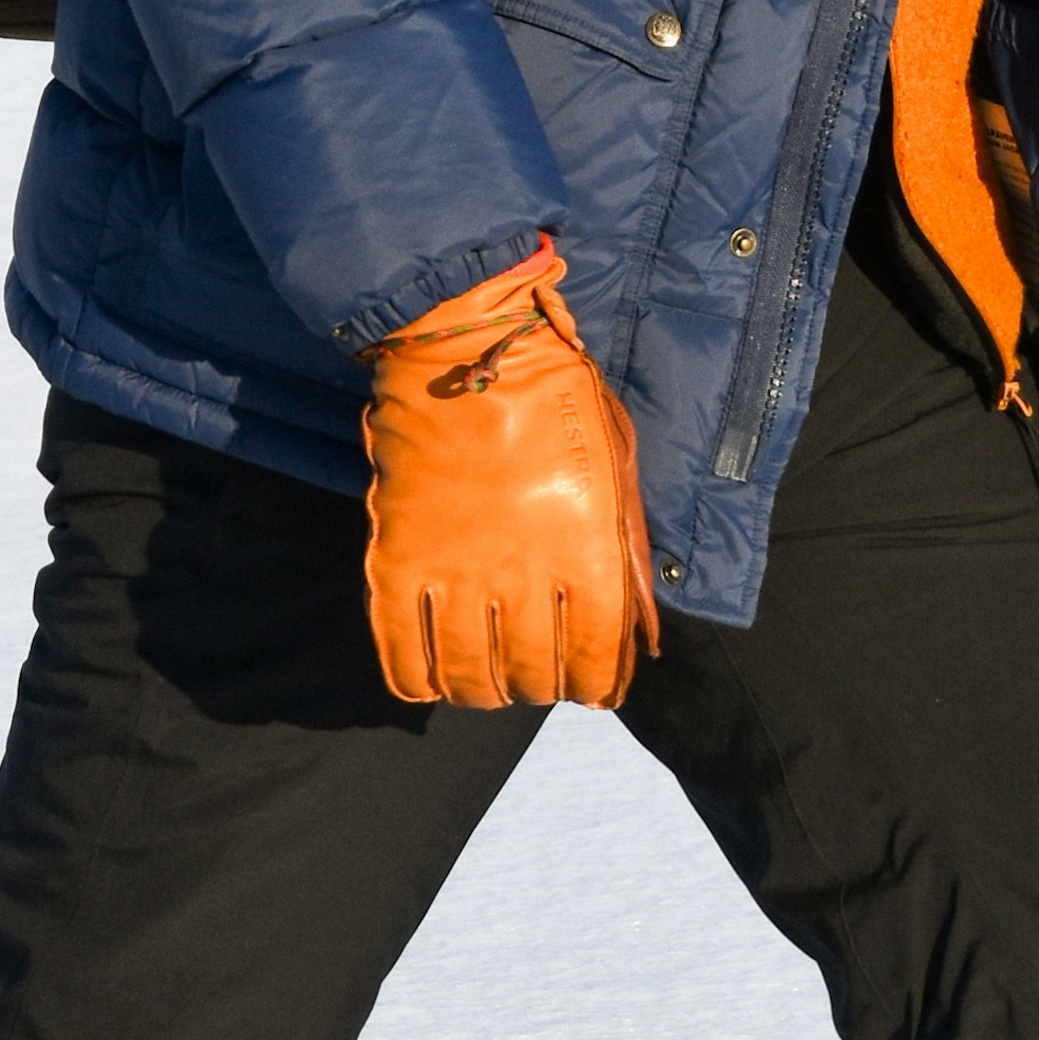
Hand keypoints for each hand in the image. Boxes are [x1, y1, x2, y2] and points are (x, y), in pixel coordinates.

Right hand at [362, 243, 657, 709]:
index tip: (592, 687)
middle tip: (539, 676)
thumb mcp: (617, 471)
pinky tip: (430, 682)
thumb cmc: (555, 400)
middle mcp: (523, 574)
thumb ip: (628, 557)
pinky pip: (403, 653)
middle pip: (533, 676)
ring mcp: (456, 572)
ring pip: (471, 677)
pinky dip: (416, 681)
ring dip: (486, 692)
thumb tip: (639, 636)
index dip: (595, 685)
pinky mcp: (399, 560)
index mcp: (586, 551)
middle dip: (542, 687)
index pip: (594, 658)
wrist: (465, 347)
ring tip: (490, 682)